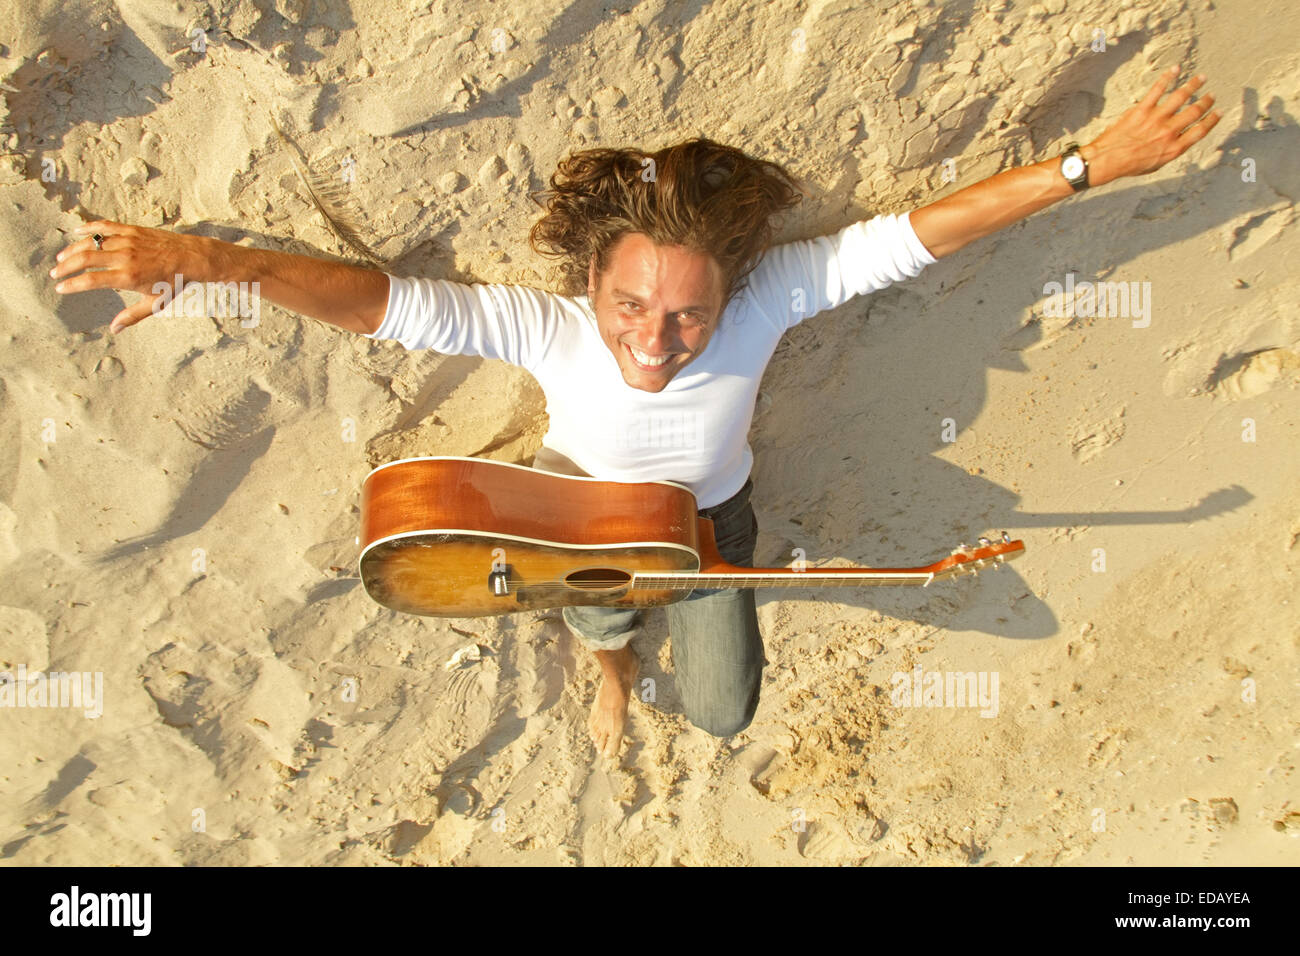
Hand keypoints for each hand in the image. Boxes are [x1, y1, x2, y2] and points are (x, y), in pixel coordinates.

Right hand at [50, 219, 212, 332]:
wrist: (192, 257)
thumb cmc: (174, 282)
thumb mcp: (156, 303)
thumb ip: (133, 315)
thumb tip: (114, 329)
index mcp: (128, 276)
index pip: (91, 280)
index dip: (72, 285)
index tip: (60, 289)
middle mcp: (125, 257)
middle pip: (85, 259)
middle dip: (66, 266)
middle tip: (55, 273)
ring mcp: (127, 241)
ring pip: (91, 242)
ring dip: (73, 249)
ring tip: (62, 258)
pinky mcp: (131, 230)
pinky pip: (105, 226)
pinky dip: (89, 228)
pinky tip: (77, 232)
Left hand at [1082, 65, 1220, 185]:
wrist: (1107, 160)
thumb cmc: (1129, 165)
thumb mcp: (1156, 164)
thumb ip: (1171, 150)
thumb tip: (1180, 141)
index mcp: (1174, 148)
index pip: (1201, 131)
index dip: (1212, 120)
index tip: (1219, 112)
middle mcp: (1169, 132)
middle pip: (1195, 111)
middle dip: (1206, 101)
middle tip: (1211, 94)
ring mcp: (1156, 119)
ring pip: (1181, 97)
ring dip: (1194, 85)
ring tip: (1201, 78)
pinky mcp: (1142, 109)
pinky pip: (1158, 89)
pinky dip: (1168, 77)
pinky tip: (1175, 69)